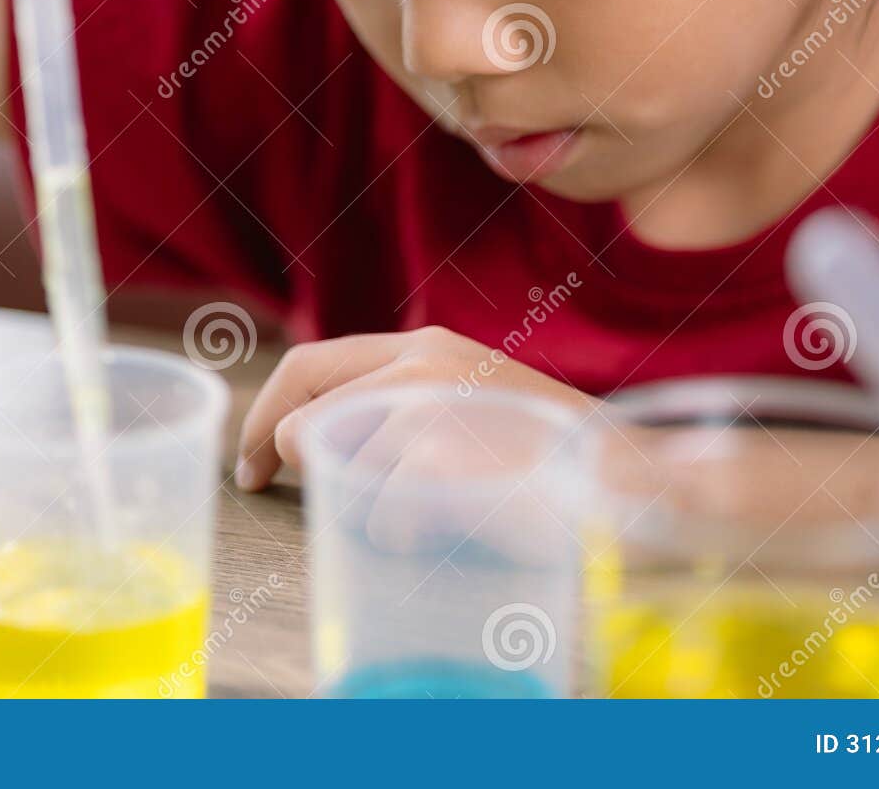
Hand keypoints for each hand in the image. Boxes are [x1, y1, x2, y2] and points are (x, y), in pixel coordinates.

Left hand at [235, 326, 593, 491]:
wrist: (624, 476)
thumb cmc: (549, 454)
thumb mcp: (472, 401)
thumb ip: (405, 403)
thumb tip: (316, 439)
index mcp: (426, 345)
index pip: (310, 362)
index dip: (266, 410)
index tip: (253, 451)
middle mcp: (418, 363)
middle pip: (306, 415)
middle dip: (270, 451)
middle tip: (255, 484)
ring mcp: (424, 406)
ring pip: (340, 466)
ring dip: (365, 501)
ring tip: (426, 508)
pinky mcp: (433, 454)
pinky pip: (379, 514)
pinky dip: (402, 533)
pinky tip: (450, 525)